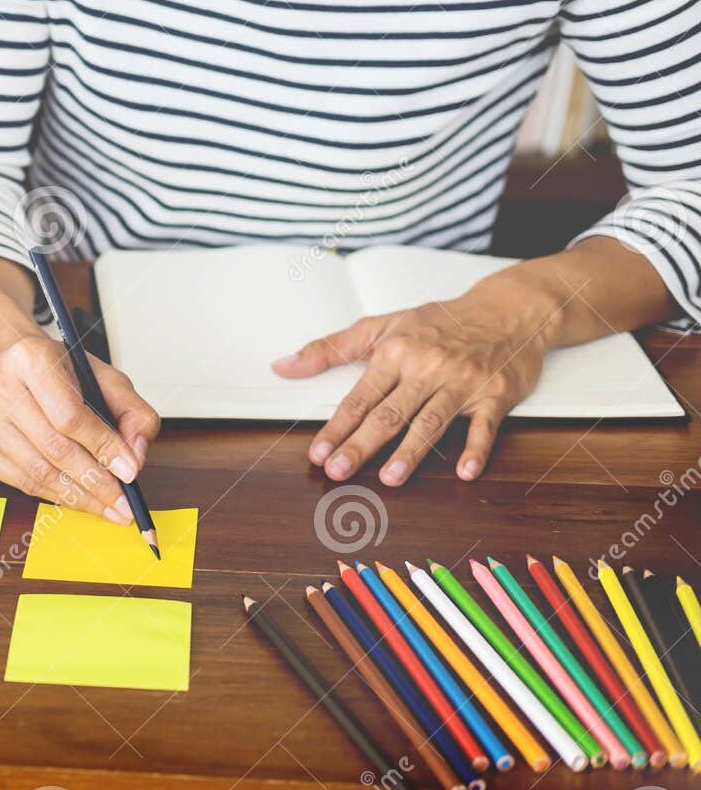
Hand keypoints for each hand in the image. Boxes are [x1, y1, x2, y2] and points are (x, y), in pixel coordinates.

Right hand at [0, 334, 160, 520]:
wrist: (3, 362)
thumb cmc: (56, 371)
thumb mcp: (101, 377)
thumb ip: (131, 411)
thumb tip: (134, 458)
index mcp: (32, 359)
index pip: (70, 416)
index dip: (103, 448)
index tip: (130, 472)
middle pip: (54, 449)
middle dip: (95, 483)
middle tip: (122, 505)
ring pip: (36, 472)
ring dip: (76, 497)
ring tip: (105, 508)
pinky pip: (19, 481)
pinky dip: (52, 495)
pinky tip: (75, 498)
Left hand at [272, 279, 560, 484]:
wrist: (507, 310)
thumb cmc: (440, 322)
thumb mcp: (382, 325)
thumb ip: (330, 348)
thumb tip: (283, 366)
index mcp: (397, 353)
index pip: (359, 398)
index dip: (336, 427)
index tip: (318, 453)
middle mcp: (428, 368)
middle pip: (389, 414)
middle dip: (361, 445)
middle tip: (338, 471)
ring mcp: (463, 382)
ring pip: (431, 421)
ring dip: (411, 452)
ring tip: (390, 479)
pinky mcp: (496, 395)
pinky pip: (485, 425)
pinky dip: (477, 448)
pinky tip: (465, 471)